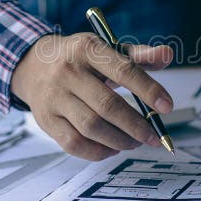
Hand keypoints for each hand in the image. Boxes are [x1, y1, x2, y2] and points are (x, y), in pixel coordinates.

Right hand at [11, 33, 174, 160]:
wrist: (33, 65)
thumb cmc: (80, 59)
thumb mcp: (106, 49)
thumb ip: (138, 55)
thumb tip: (167, 54)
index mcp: (87, 49)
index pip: (123, 70)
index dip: (148, 90)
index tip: (167, 106)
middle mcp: (68, 72)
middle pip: (107, 105)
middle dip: (136, 125)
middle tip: (154, 136)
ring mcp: (54, 97)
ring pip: (92, 127)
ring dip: (120, 140)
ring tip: (136, 142)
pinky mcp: (46, 120)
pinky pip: (74, 143)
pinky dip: (98, 152)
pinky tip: (112, 148)